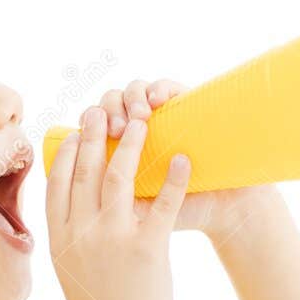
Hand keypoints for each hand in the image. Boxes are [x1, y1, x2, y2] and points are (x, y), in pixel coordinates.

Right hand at [46, 103, 190, 299]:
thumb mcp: (73, 273)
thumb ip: (72, 240)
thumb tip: (75, 213)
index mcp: (59, 240)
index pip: (55, 184)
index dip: (64, 153)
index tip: (73, 131)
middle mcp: (81, 234)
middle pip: (84, 171)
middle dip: (94, 135)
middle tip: (104, 110)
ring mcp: (112, 239)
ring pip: (118, 176)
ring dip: (131, 143)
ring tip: (142, 121)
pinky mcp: (147, 248)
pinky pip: (163, 202)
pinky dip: (175, 177)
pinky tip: (183, 158)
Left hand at [95, 79, 276, 237]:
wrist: (228, 210)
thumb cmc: (183, 213)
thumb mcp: (138, 209)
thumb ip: (109, 198)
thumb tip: (71, 194)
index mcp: (122, 146)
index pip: (92, 125)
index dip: (84, 125)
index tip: (79, 137)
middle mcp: (141, 125)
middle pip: (110, 102)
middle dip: (107, 111)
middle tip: (113, 129)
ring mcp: (165, 114)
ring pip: (134, 90)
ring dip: (131, 98)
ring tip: (140, 115)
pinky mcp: (191, 106)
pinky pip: (167, 86)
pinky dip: (159, 88)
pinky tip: (156, 101)